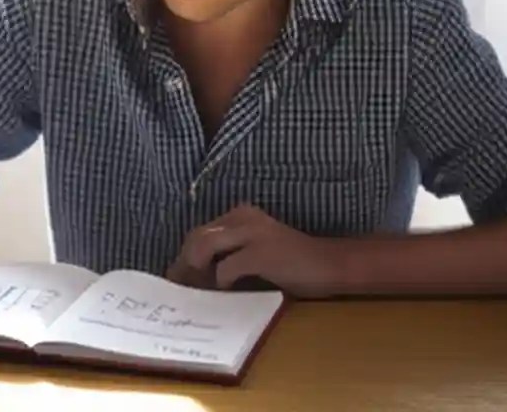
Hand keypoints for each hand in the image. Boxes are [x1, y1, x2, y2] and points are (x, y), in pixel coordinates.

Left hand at [166, 204, 347, 297]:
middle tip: (181, 289)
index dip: (184, 256)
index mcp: (240, 215)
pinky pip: (226, 268)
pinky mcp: (261, 252)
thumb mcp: (255, 251)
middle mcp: (243, 216)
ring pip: (205, 247)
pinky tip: (227, 293)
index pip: (200, 232)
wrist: (330, 266)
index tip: (176, 279)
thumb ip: (229, 254)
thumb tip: (194, 276)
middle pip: (197, 238)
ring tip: (199, 292)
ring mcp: (253, 232)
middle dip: (184, 265)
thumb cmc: (293, 265)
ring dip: (197, 272)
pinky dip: (221, 282)